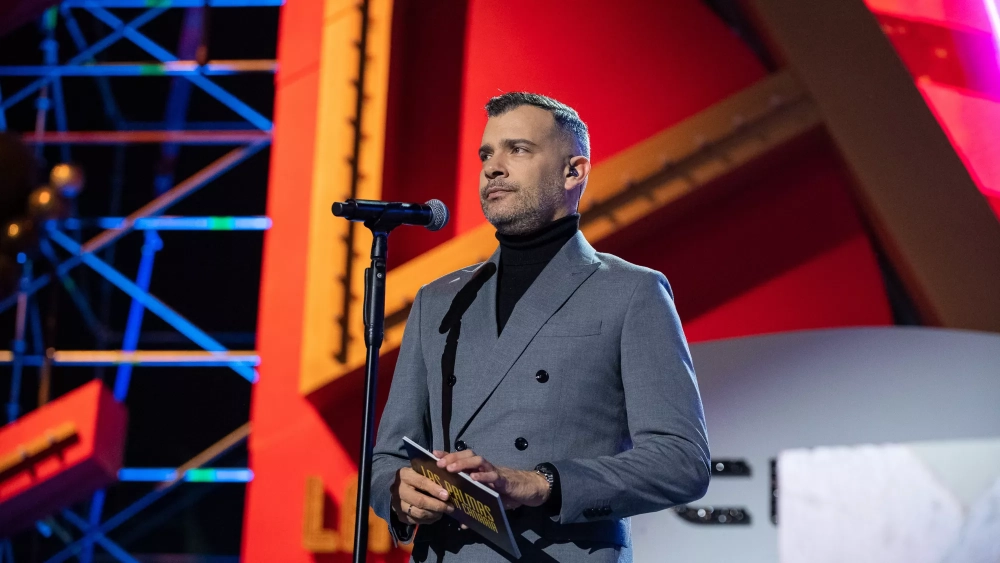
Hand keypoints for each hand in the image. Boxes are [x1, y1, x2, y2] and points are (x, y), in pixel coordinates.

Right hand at [390, 467, 454, 524]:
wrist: (394, 487)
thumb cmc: (412, 477)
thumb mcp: (418, 470)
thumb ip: (430, 474)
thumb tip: (448, 482)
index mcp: (405, 476)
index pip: (421, 482)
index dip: (435, 489)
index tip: (447, 495)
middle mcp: (399, 491)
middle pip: (420, 501)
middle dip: (437, 505)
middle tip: (450, 507)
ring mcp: (398, 505)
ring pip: (419, 513)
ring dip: (434, 514)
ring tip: (444, 511)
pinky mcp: (401, 516)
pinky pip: (417, 521)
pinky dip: (429, 520)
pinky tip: (436, 515)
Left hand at [434, 449, 549, 510]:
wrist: (529, 490)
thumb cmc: (507, 493)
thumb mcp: (488, 501)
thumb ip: (475, 509)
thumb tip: (462, 525)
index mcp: (479, 471)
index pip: (462, 459)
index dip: (448, 456)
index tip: (434, 455)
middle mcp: (485, 468)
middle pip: (467, 455)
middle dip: (453, 457)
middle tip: (440, 463)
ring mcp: (494, 471)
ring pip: (478, 460)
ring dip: (463, 463)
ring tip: (451, 469)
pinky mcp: (504, 479)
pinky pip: (493, 474)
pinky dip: (483, 475)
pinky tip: (473, 477)